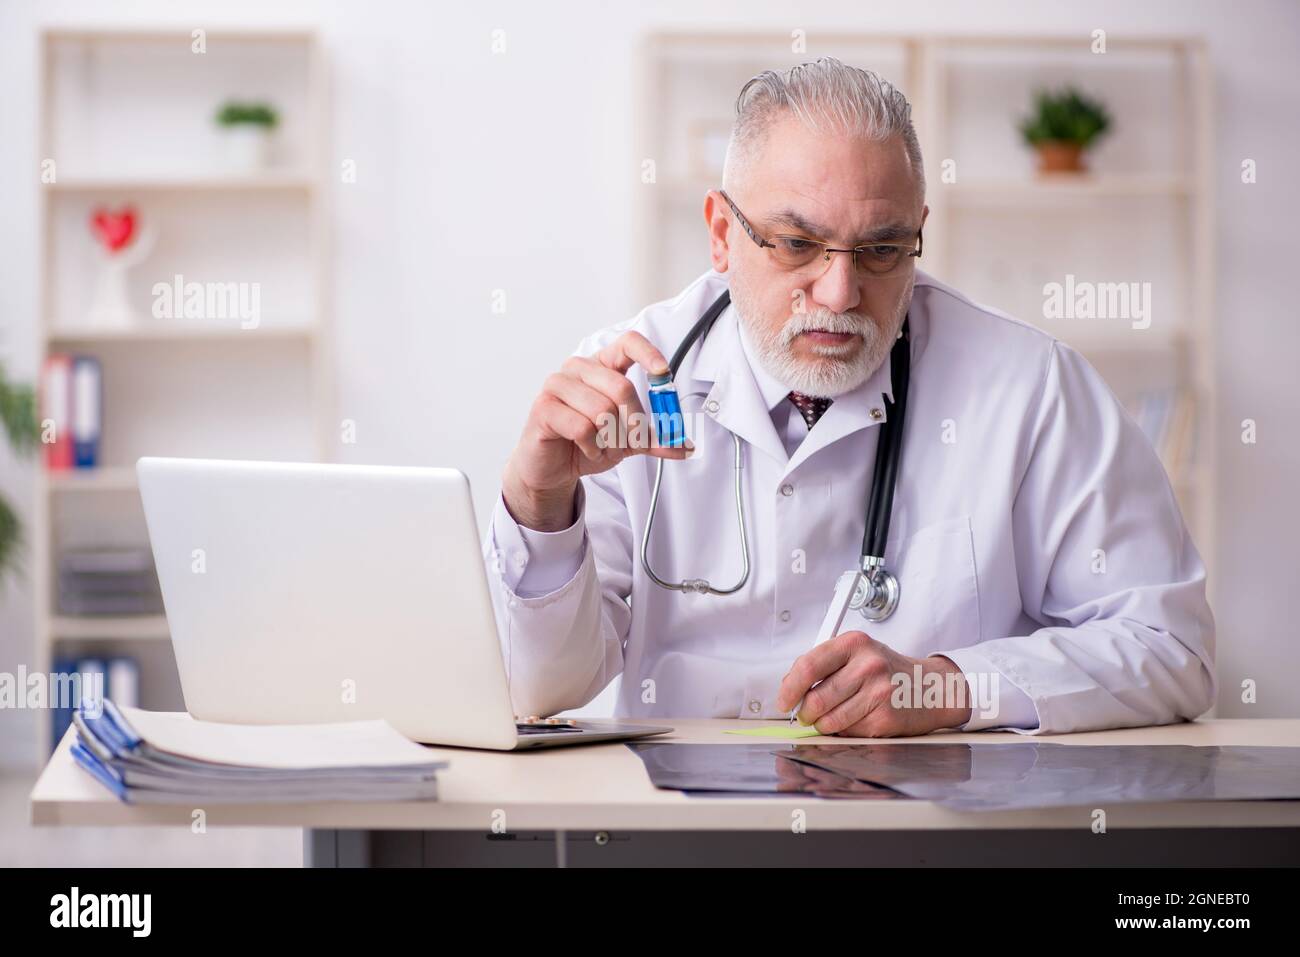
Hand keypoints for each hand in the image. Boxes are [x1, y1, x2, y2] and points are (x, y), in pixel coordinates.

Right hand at [503, 331, 692, 530]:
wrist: (551, 466)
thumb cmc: (585, 443)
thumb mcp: (627, 440)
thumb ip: (654, 439)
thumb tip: (684, 446)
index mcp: (601, 366)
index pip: (628, 343)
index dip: (649, 354)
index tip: (663, 374)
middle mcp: (579, 369)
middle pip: (622, 387)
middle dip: (632, 423)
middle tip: (627, 441)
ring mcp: (557, 385)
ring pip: (602, 410)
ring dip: (611, 440)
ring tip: (602, 447)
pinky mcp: (544, 407)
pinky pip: (582, 427)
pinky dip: (592, 447)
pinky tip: (586, 449)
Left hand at [775, 631, 972, 736]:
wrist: (932, 687)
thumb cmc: (888, 671)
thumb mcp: (858, 654)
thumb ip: (824, 665)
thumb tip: (789, 687)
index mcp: (855, 643)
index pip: (808, 666)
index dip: (789, 688)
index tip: (784, 701)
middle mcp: (868, 665)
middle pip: (816, 698)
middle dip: (804, 713)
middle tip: (805, 715)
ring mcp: (879, 692)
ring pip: (829, 720)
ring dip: (822, 725)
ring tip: (830, 718)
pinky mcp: (885, 717)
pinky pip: (848, 731)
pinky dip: (844, 730)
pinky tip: (856, 719)